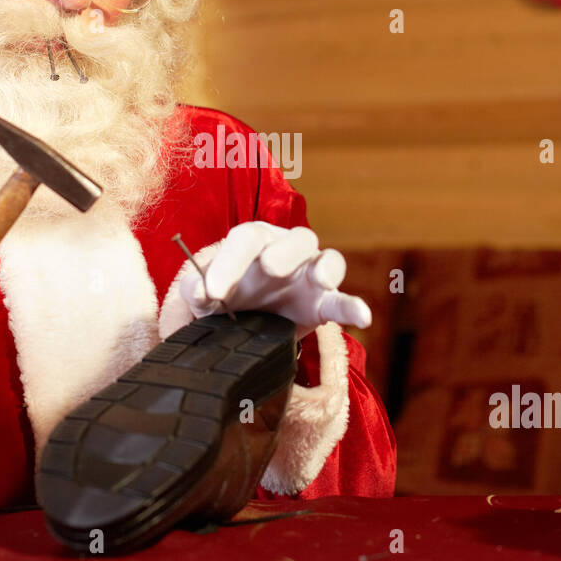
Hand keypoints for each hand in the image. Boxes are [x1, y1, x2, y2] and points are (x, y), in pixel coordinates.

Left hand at [182, 222, 371, 338]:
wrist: (246, 323)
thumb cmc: (227, 297)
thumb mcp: (205, 294)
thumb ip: (197, 288)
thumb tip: (199, 291)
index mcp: (254, 240)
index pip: (246, 239)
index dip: (229, 262)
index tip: (211, 292)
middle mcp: (287, 250)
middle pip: (295, 238)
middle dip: (284, 251)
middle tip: (268, 268)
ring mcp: (311, 274)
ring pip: (329, 259)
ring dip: (325, 268)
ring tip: (318, 280)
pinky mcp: (325, 302)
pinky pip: (344, 300)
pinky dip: (354, 306)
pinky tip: (362, 317)